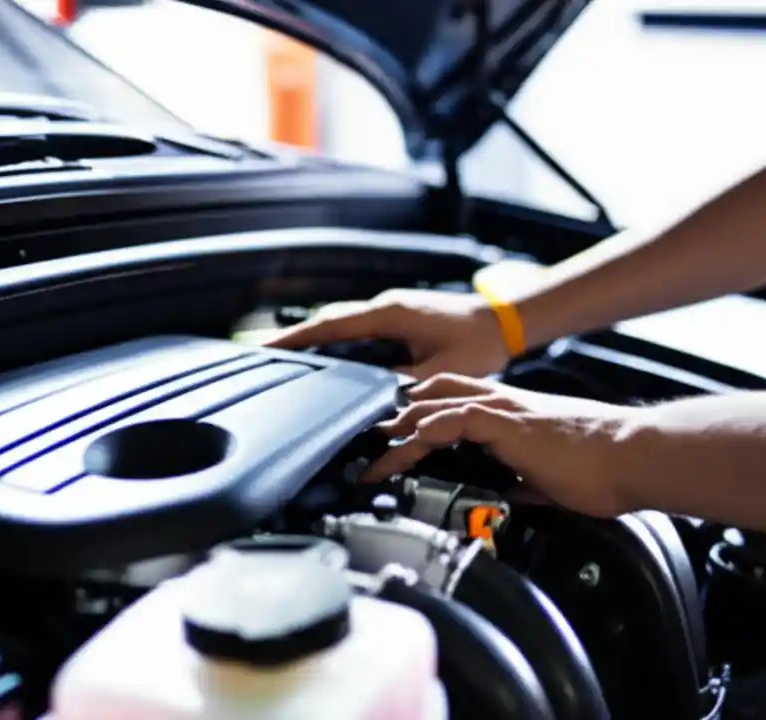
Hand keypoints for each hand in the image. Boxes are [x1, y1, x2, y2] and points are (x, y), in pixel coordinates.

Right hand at [264, 289, 509, 378]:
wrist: (504, 322)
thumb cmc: (478, 344)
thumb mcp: (440, 372)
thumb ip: (403, 387)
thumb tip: (373, 404)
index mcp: (389, 315)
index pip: (331, 326)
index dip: (296, 339)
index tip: (266, 349)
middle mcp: (384, 307)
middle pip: (328, 322)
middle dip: (295, 339)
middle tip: (261, 357)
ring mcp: (390, 311)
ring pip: (340, 324)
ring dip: (313, 339)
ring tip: (283, 358)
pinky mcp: (397, 319)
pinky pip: (356, 328)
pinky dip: (335, 340)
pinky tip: (324, 358)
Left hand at [362, 374, 635, 517]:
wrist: (633, 457)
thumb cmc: (603, 467)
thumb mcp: (549, 475)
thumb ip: (522, 478)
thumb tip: (507, 493)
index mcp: (513, 415)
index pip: (456, 402)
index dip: (422, 414)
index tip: (397, 436)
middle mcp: (505, 405)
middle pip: (436, 392)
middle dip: (398, 413)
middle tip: (369, 437)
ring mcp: (507, 412)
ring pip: (439, 406)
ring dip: (402, 428)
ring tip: (375, 452)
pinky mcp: (513, 425)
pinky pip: (461, 419)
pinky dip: (432, 428)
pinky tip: (411, 440)